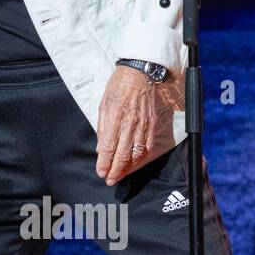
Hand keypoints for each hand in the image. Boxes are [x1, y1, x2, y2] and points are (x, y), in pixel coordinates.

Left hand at [95, 66, 182, 185]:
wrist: (140, 74)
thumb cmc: (118, 87)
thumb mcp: (103, 104)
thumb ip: (102, 128)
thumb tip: (101, 148)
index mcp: (115, 117)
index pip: (109, 146)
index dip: (105, 162)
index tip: (101, 172)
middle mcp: (130, 123)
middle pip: (123, 153)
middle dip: (116, 170)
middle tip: (110, 180)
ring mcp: (143, 125)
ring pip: (137, 153)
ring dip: (128, 168)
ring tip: (120, 175)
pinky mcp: (152, 125)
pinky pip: (147, 146)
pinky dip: (141, 158)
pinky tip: (134, 163)